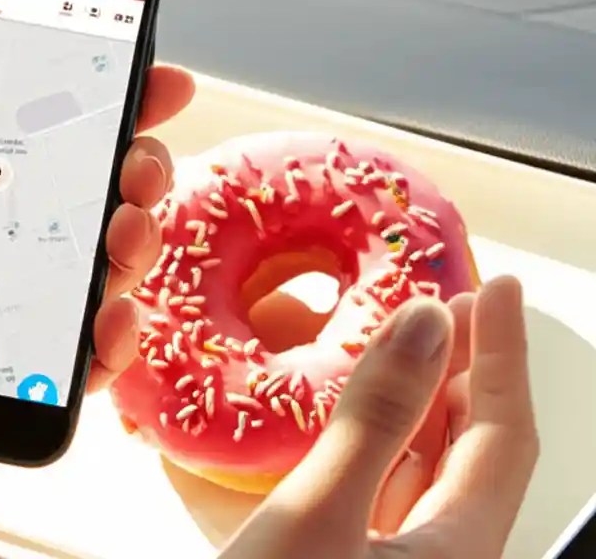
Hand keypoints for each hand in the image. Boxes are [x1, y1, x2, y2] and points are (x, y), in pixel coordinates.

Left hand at [0, 0, 196, 522]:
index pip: (34, 130)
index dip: (102, 100)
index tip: (150, 74)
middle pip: (86, 194)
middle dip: (136, 166)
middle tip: (134, 161)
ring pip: (98, 271)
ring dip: (136, 241)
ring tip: (124, 230)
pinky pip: (76, 362)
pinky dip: (111, 341)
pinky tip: (106, 320)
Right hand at [220, 276, 538, 558]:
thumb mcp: (317, 514)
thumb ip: (373, 422)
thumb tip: (423, 328)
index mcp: (455, 548)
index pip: (503, 432)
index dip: (503, 353)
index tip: (498, 288)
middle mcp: (440, 558)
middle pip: (474, 449)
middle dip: (468, 369)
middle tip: (453, 304)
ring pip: (430, 472)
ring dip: (424, 402)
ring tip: (412, 345)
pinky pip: (388, 492)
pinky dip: (385, 440)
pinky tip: (360, 418)